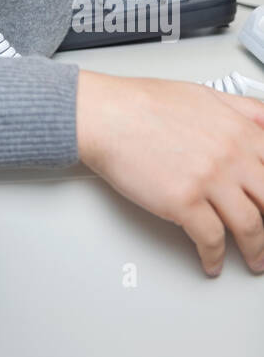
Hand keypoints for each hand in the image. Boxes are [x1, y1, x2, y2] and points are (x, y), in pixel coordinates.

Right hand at [77, 69, 263, 275]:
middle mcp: (231, 156)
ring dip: (255, 251)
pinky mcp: (183, 202)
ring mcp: (209, 180)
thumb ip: (243, 110)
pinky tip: (212, 261)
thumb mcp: (206, 94)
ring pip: (250, 227)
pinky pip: (211, 240)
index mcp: (240, 131)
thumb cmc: (144, 104)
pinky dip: (214, 257)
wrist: (107, 115)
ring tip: (253, 259)